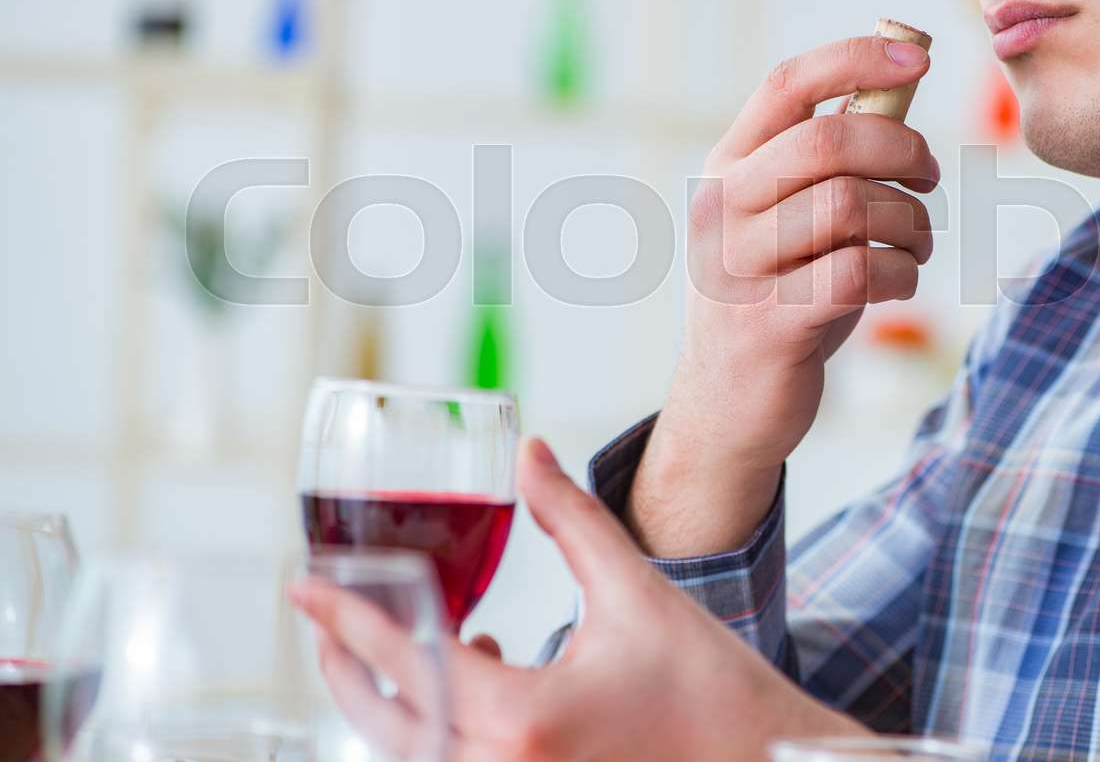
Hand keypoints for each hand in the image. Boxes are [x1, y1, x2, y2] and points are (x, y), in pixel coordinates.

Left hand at [292, 438, 867, 761]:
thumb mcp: (634, 589)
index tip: (305, 589)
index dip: (346, 619)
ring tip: (409, 638)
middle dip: (345, 669)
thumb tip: (530, 453)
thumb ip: (573, 518)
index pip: (406, 661)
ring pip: (416, 752)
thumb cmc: (709, 684)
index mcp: (523, 716)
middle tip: (325, 617)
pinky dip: (442, 723)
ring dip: (396, 699)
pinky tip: (479, 667)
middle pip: (387, 725)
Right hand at [631, 36, 938, 554]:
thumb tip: (894, 85)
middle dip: (902, 149)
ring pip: (852, 205)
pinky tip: (899, 280)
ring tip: (916, 241)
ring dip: (909, 220)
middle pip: (829, 140)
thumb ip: (825, 160)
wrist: (728, 403)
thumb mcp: (784, 219)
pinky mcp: (770, 322)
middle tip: (928, 174)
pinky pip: (861, 271)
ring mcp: (739, 266)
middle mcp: (723, 207)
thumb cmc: (776, 294)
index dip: (856, 58)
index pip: (786, 84)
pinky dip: (902, 272)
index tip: (921, 55)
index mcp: (727, 166)